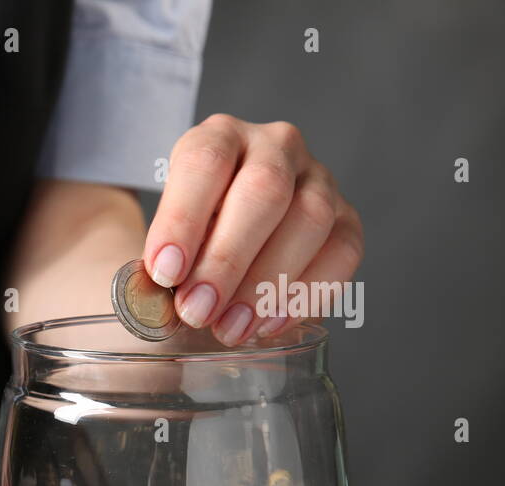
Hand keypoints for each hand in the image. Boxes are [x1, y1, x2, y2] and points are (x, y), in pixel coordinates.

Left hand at [142, 114, 363, 344]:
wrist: (227, 238)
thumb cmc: (190, 240)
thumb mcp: (165, 240)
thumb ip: (160, 267)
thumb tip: (156, 307)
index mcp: (219, 137)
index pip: (204, 162)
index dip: (183, 219)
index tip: (165, 273)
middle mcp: (275, 146)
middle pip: (263, 190)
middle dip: (227, 259)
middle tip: (197, 311)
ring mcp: (319, 179)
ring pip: (310, 219)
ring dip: (267, 282)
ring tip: (231, 328)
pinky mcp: (348, 218)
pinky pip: (343, 252)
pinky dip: (307, 294)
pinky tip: (270, 325)